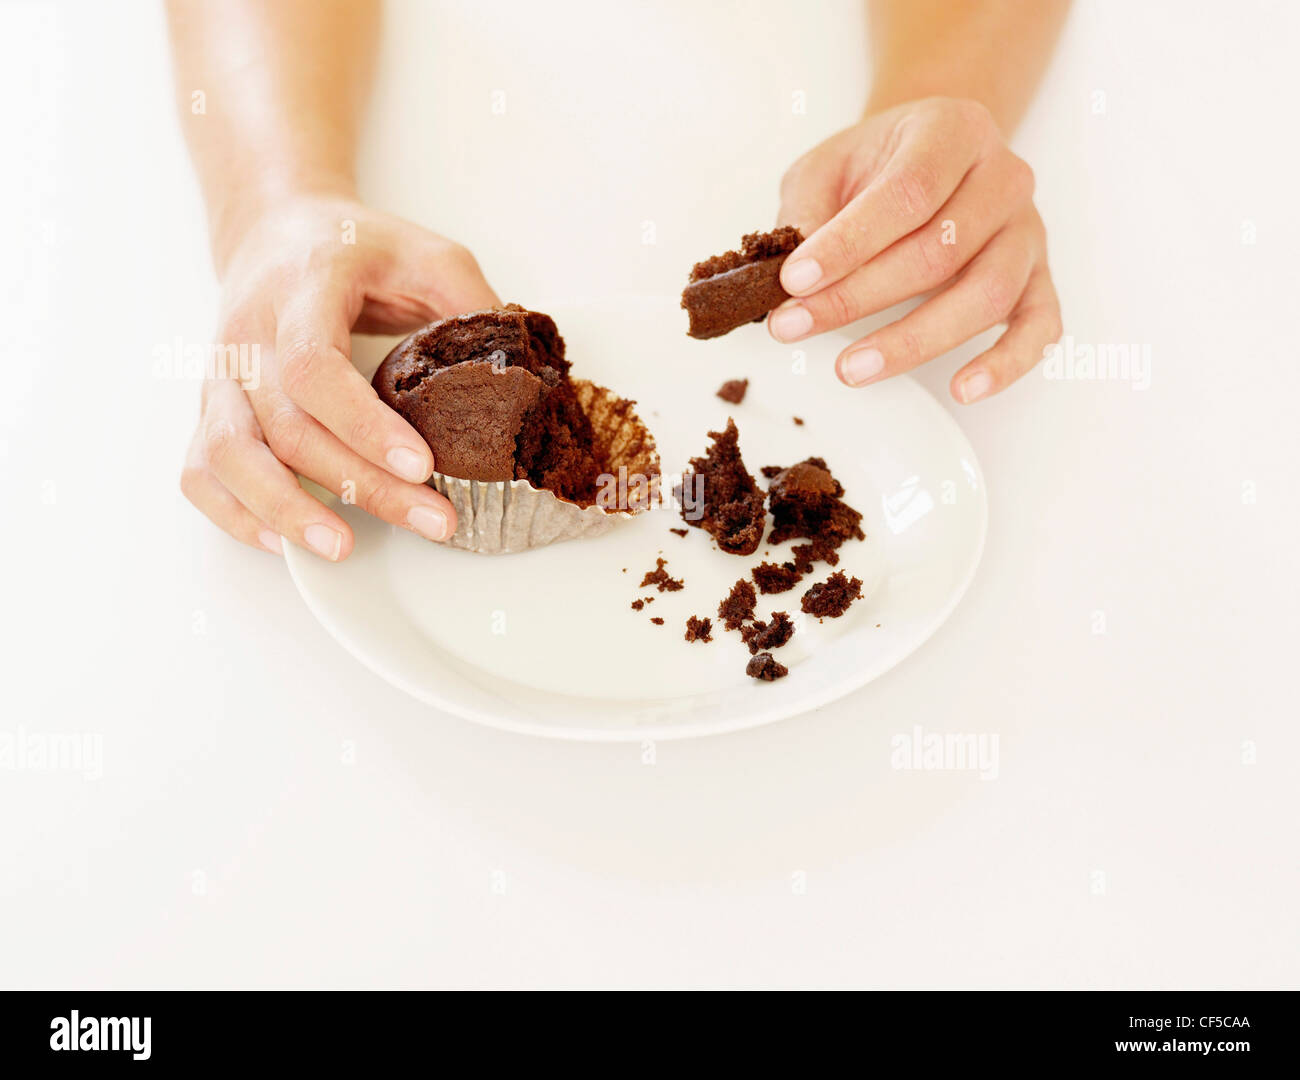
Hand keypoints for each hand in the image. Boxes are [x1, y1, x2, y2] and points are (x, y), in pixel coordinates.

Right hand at [180, 195, 499, 557]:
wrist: (276, 228)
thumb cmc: (356, 248)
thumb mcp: (427, 253)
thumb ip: (472, 304)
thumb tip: (521, 378)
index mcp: (303, 288)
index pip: (314, 366)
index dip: (364, 425)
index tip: (421, 466)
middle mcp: (248, 334)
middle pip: (288, 426)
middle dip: (360, 485)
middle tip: (432, 521)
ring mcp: (222, 374)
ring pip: (229, 455)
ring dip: (284, 509)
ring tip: (342, 547)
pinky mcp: (213, 406)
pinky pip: (200, 469)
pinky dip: (233, 512)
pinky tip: (282, 542)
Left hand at [768, 97, 1061, 403]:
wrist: (934, 159)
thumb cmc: (877, 167)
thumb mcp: (827, 168)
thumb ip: (807, 212)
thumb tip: (788, 277)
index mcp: (952, 132)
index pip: (907, 192)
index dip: (849, 243)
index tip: (793, 281)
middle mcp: (1003, 177)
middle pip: (939, 250)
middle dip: (858, 297)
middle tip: (794, 327)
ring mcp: (1027, 231)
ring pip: (984, 294)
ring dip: (913, 340)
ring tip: (851, 369)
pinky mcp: (1039, 278)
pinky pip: (1040, 326)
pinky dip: (1006, 362)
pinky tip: (965, 390)